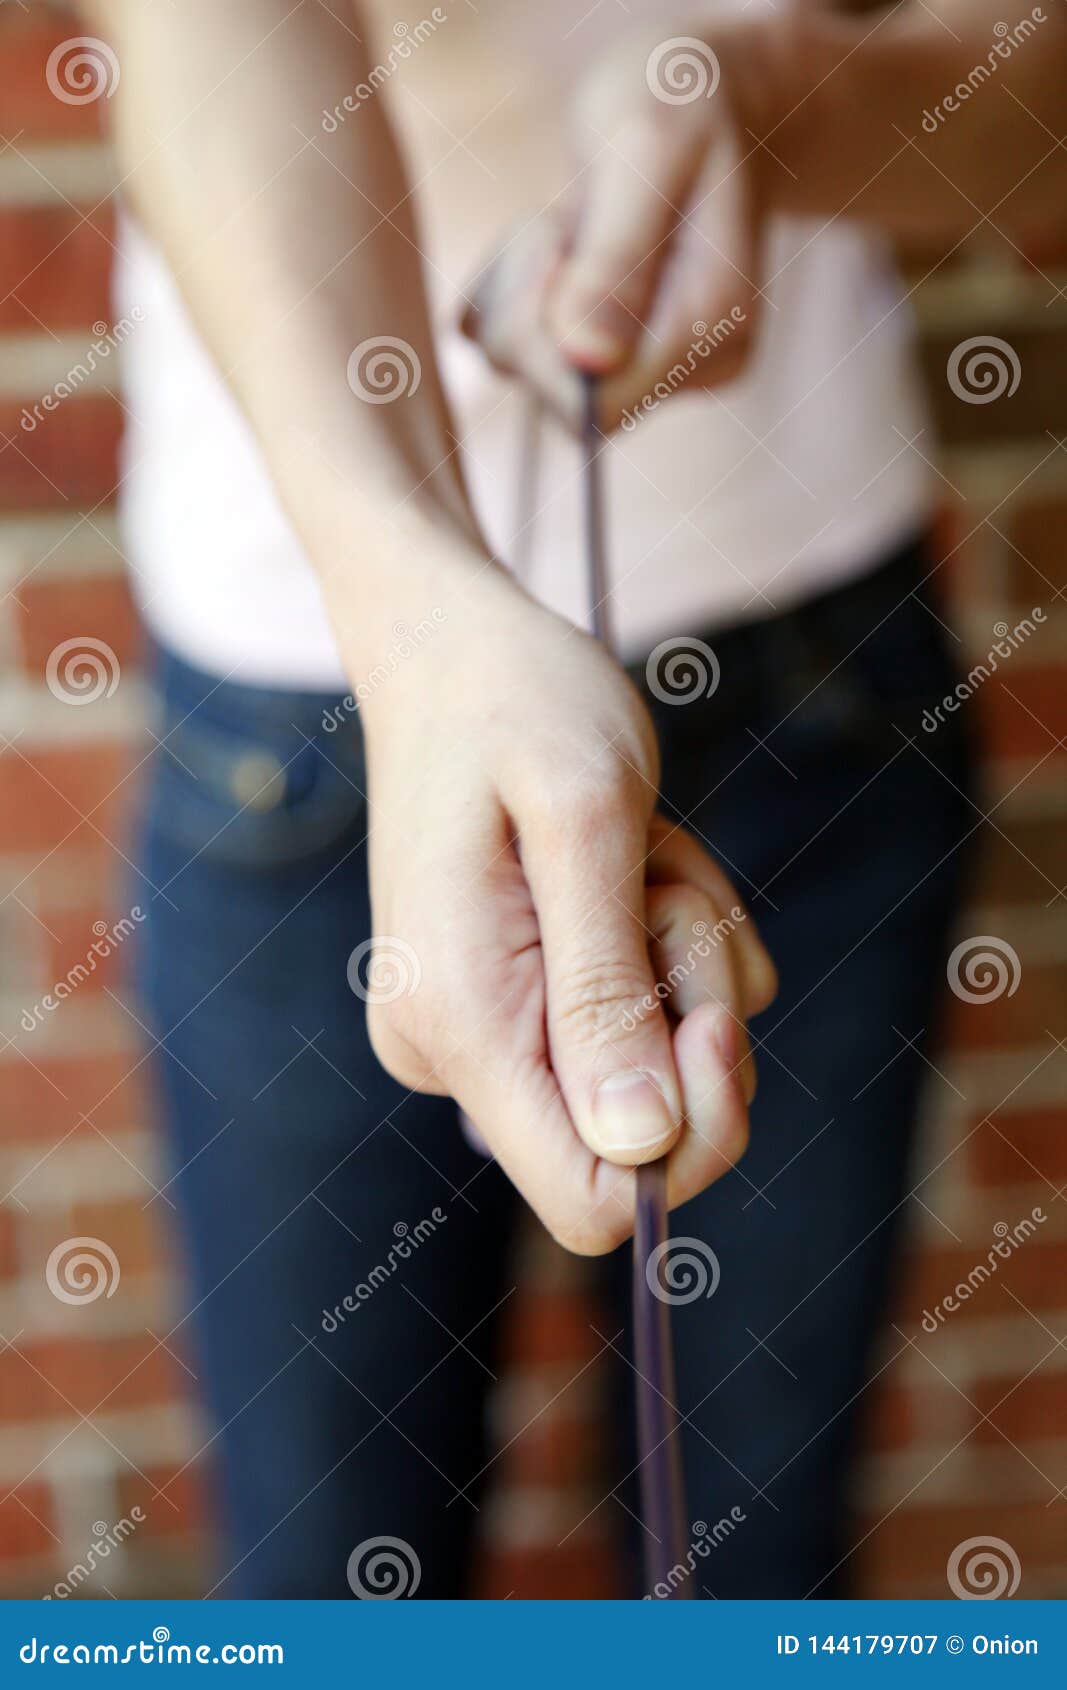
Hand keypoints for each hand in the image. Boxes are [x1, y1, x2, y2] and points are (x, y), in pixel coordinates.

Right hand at [354, 576, 775, 1253]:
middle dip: (692, 1013)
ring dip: (683, 956)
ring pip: (655, 1064)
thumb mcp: (585, 821)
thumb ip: (603, 988)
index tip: (708, 1017)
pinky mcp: (507, 1002)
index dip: (688, 1135)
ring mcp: (476, 1030)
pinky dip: (664, 939)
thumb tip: (640, 1146)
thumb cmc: (519, 703)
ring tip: (632, 855)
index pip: (592, 1199)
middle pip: (639, 1137)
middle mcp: (453, 1052)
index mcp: (462, 1024)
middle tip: (660, 890)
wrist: (450, 646)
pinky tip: (625, 860)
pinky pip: (641, 1016)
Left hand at [461, 21, 765, 431]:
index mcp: (713, 329)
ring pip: (533, 376)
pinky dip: (515, 298)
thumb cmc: (681, 101)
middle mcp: (691, 369)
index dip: (549, 334)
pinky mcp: (613, 357)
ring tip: (566, 227)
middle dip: (530, 309)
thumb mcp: (648, 146)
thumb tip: (587, 359)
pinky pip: (523, 356)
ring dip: (520, 296)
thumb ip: (617, 255)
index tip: (557, 241)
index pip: (598, 403)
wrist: (703, 98)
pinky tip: (556, 246)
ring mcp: (653, 369)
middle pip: (560, 398)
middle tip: (558, 225)